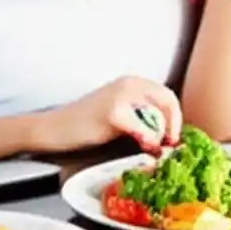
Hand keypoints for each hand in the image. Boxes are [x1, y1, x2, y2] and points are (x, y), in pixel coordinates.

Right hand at [43, 76, 182, 153]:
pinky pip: (143, 129)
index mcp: (133, 82)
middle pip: (168, 101)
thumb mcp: (122, 114)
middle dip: (173, 125)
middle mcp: (129, 83)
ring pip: (158, 116)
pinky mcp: (113, 112)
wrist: (53, 129)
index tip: (174, 136)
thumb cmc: (86, 125)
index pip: (168, 95)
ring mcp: (121, 96)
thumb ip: (145, 116)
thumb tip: (170, 134)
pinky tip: (143, 146)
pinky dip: (148, 140)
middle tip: (170, 144)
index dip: (176, 117)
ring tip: (154, 147)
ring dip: (161, 135)